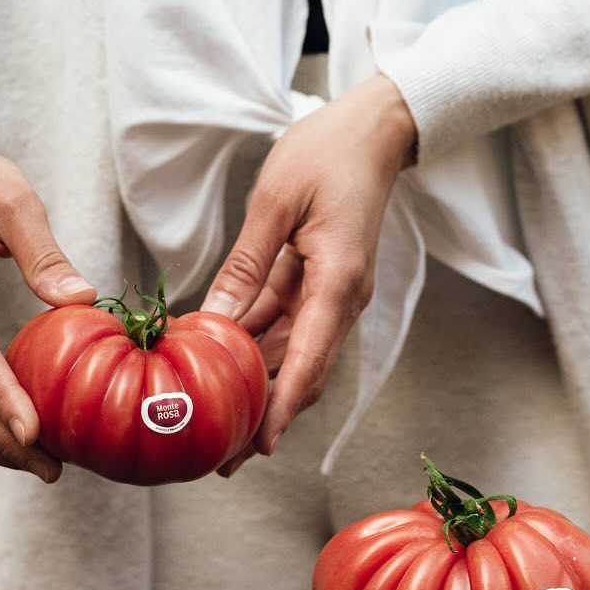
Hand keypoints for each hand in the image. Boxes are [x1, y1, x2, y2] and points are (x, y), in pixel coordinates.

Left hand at [202, 74, 416, 474]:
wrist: (373, 131)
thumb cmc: (327, 152)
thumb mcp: (276, 200)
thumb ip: (247, 263)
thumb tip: (216, 320)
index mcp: (338, 279)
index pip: (310, 358)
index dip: (282, 407)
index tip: (259, 446)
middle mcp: (343, 297)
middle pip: (304, 371)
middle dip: (266, 415)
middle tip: (224, 458)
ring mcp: (337, 293)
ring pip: (296, 354)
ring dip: (262, 387)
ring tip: (220, 422)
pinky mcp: (326, 283)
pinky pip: (291, 325)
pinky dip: (261, 347)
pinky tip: (226, 364)